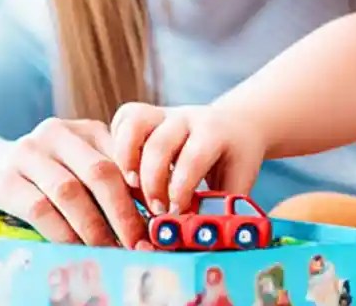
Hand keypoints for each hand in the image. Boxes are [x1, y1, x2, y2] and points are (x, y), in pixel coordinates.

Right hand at [0, 117, 149, 248]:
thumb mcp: (77, 166)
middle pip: (100, 172)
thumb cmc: (42, 174)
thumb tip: (155, 213)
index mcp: (85, 128)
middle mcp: (57, 133)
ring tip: (111, 251)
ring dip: (94, 228)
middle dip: (124, 213)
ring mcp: (27, 152)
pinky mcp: (2, 178)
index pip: (124, 156)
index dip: (145, 190)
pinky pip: (39, 209)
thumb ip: (111, 180)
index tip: (161, 220)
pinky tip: (76, 250)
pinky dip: (62, 233)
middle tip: (139, 242)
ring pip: (70, 192)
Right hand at [110, 103, 265, 215]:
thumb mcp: (237, 180)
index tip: (176, 214)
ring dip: (127, 158)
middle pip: (160, 144)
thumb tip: (201, 240)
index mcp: (214, 133)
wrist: (236, 124)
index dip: (181, 189)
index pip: (192, 158)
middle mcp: (187, 118)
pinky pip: (123, 119)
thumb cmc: (235, 159)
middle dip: (153, 182)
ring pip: (136, 123)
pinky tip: (125, 170)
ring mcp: (165, 113)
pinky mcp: (147, 114)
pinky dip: (117, 144)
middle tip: (156, 210)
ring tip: (131, 186)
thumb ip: (221, 206)